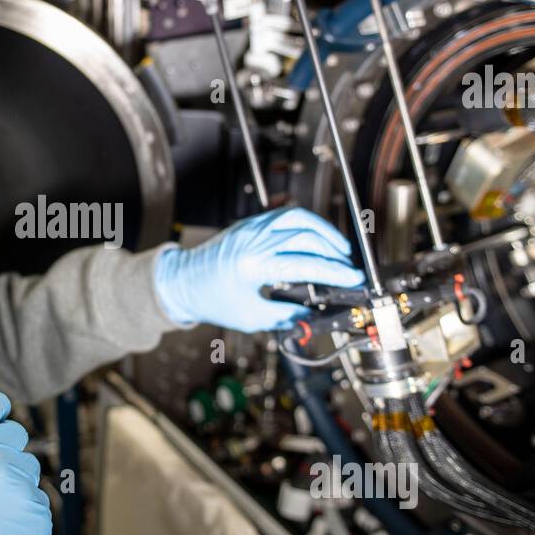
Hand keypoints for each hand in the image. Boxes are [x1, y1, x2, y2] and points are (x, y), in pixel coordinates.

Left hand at [152, 207, 363, 332]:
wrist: (182, 281)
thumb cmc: (211, 300)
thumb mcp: (250, 317)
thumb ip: (284, 316)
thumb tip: (312, 315)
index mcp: (253, 266)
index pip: (305, 265)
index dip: (334, 272)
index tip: (352, 279)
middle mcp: (254, 241)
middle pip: (306, 236)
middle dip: (333, 251)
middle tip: (348, 268)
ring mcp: (252, 228)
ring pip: (298, 218)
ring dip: (323, 232)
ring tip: (338, 250)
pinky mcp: (250, 224)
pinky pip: (284, 216)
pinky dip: (306, 225)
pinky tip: (316, 240)